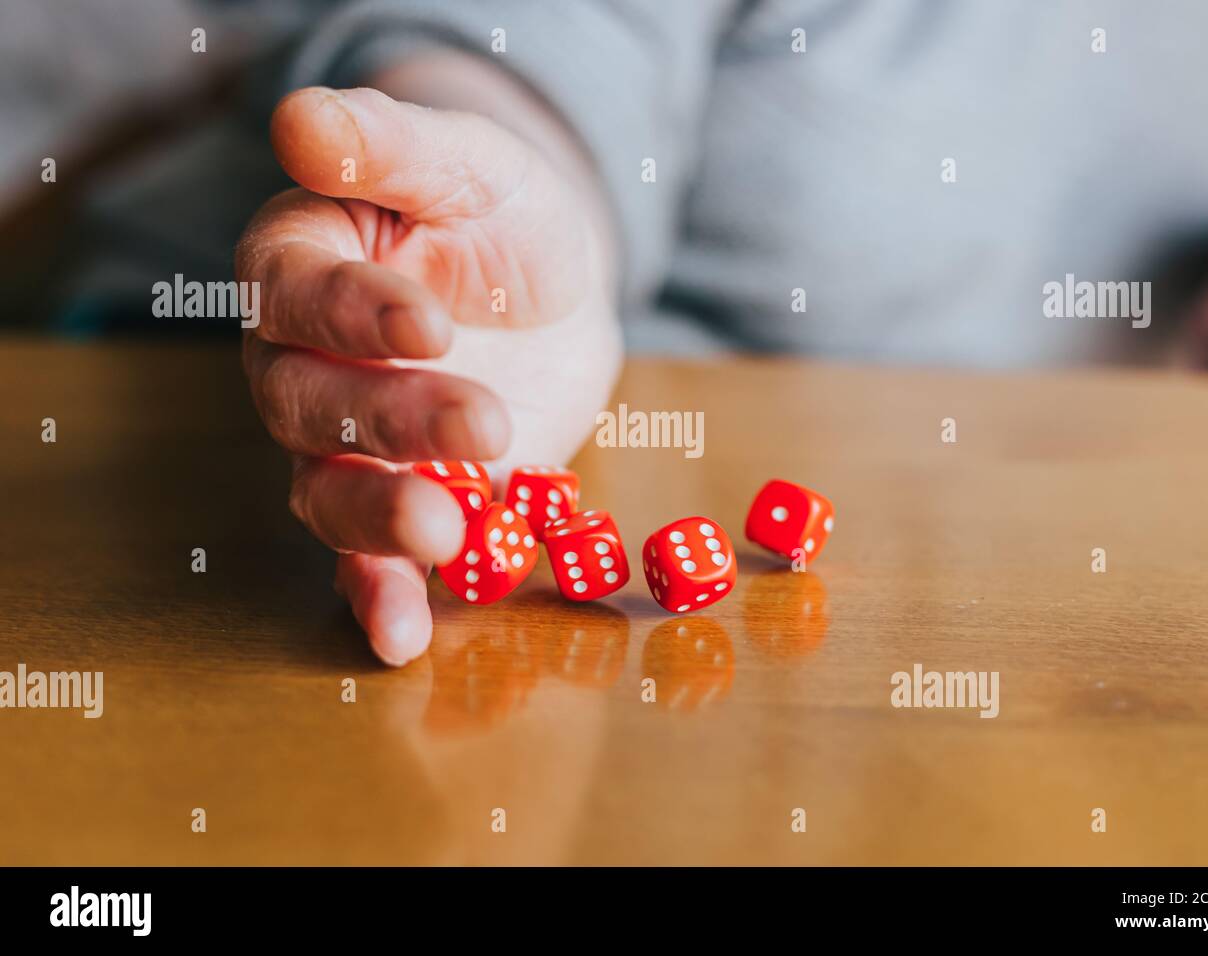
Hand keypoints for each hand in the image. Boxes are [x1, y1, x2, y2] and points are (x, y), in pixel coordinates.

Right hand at [236, 86, 621, 664]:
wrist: (552, 282)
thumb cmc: (499, 209)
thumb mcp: (463, 160)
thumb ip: (386, 144)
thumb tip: (299, 119)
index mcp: (302, 265)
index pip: (298, 291)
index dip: (354, 313)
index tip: (429, 323)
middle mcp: (302, 363)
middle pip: (310, 404)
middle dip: (391, 421)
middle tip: (483, 424)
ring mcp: (346, 444)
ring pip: (329, 491)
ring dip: (380, 520)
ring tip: (448, 533)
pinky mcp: (404, 497)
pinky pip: (373, 560)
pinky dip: (382, 598)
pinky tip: (403, 637)